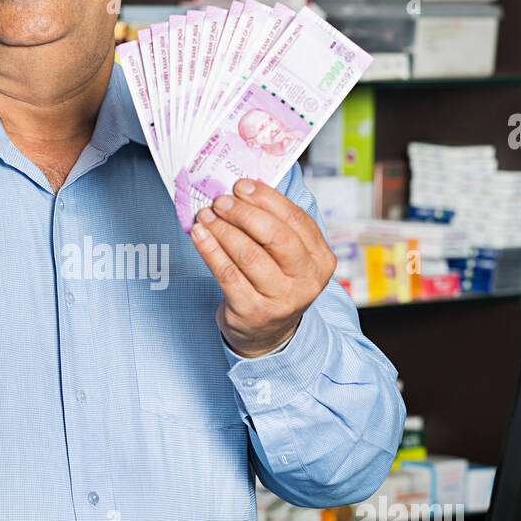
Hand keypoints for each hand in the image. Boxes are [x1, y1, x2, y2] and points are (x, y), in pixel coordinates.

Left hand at [189, 178, 335, 357]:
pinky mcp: (252, 311)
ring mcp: (280, 299)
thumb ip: (276, 227)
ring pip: (248, 254)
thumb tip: (243, 191)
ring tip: (206, 215)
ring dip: (222, 229)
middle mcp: (306, 282)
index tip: (242, 186)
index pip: (296, 220)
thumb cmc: (275, 285)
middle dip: (244, 213)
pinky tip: (199, 235)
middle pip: (275, 236)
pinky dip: (209, 249)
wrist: (266, 334)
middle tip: (221, 201)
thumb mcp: (290, 259)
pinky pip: (227, 273)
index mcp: (320, 261)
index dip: (266, 199)